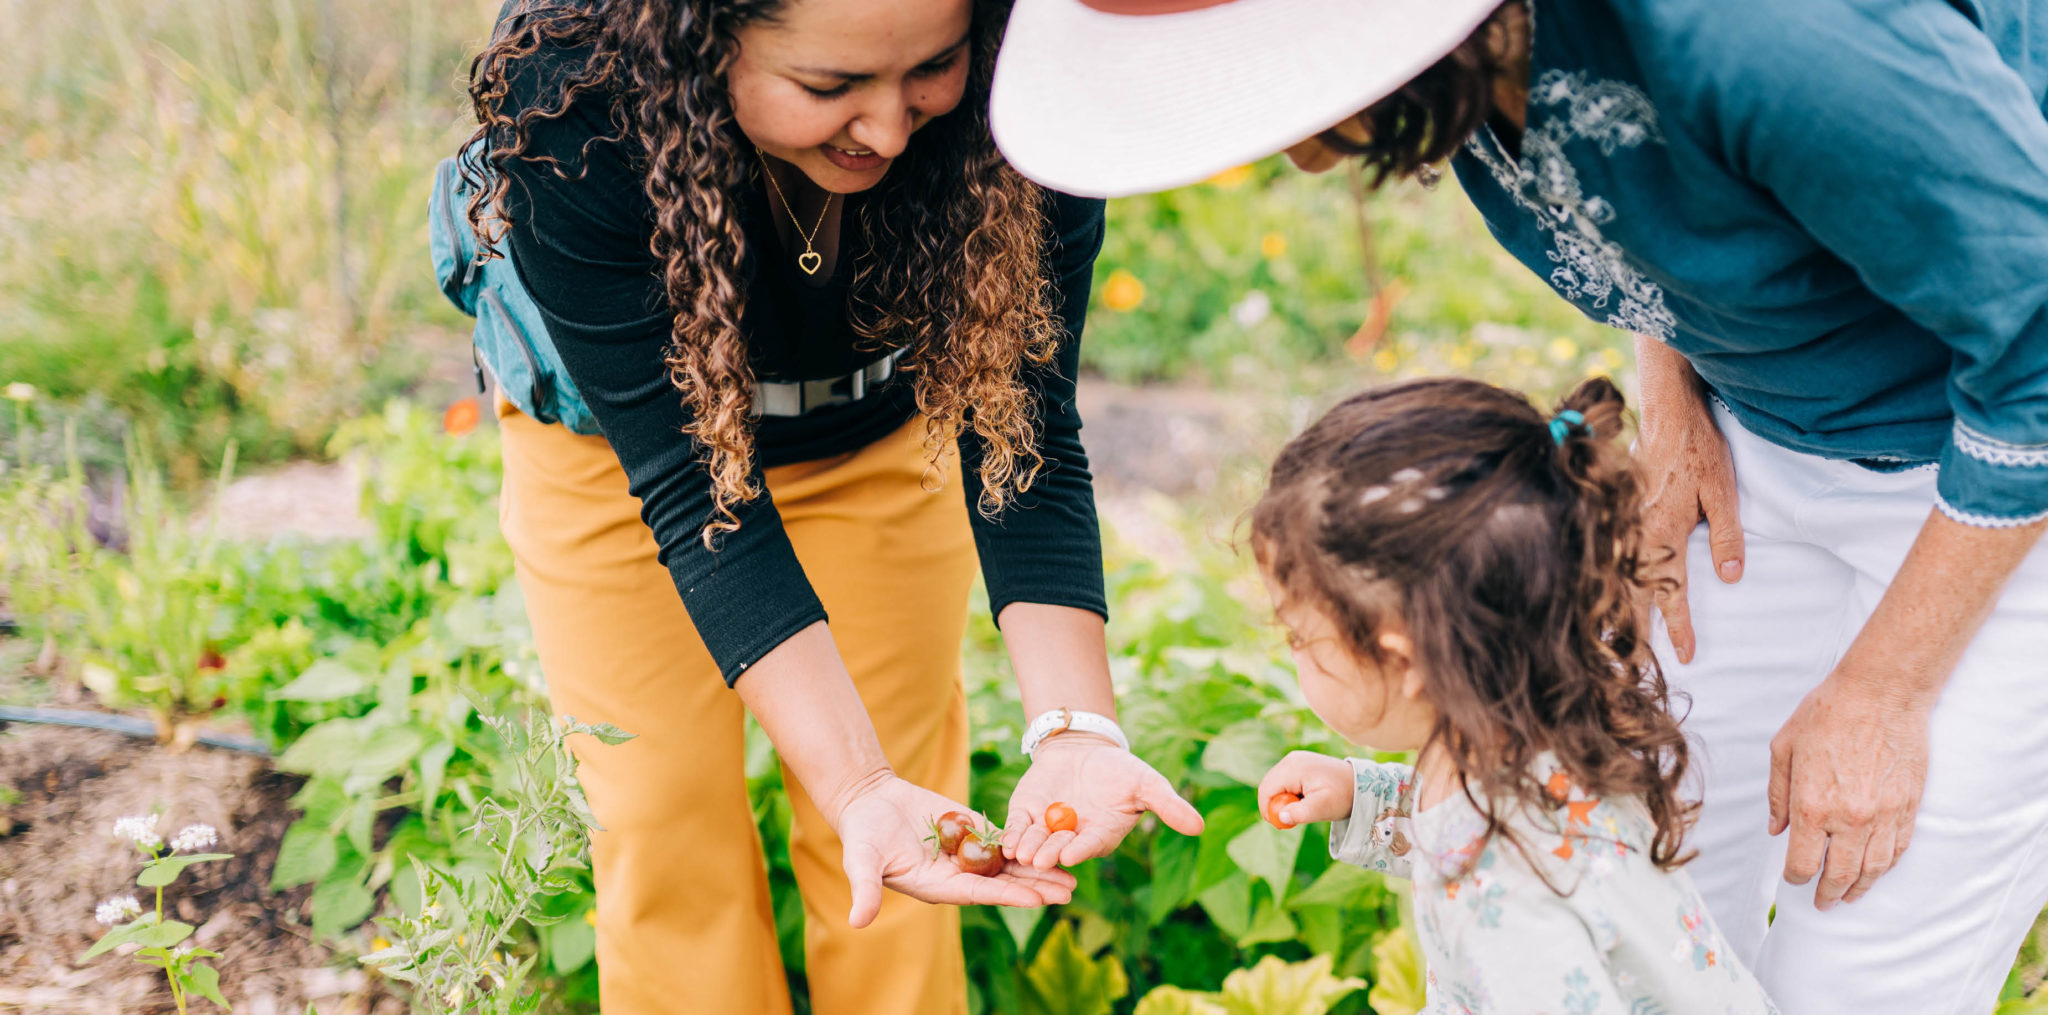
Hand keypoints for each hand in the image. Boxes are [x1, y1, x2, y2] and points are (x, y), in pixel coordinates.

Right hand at [834, 773, 1076, 928]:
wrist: (869, 801)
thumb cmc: (862, 833)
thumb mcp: (861, 861)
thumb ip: (865, 889)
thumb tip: (857, 921)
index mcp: (938, 886)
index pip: (980, 894)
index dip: (1009, 896)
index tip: (1037, 900)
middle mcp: (958, 875)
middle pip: (1004, 884)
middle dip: (1036, 887)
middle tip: (1070, 892)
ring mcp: (967, 854)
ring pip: (1010, 864)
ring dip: (1039, 869)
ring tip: (1072, 876)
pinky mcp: (972, 831)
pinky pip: (1003, 839)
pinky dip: (1028, 842)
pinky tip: (1054, 844)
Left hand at [1001, 733, 1204, 870]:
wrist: (1083, 750)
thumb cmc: (1120, 770)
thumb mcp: (1146, 783)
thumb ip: (1168, 806)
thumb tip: (1199, 827)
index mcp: (1102, 835)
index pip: (1092, 845)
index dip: (1082, 849)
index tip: (1073, 853)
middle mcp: (1073, 839)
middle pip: (1060, 848)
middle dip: (1050, 852)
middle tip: (1041, 858)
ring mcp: (1047, 830)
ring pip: (1036, 842)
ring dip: (1029, 848)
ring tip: (1023, 852)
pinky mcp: (1026, 816)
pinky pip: (1017, 828)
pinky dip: (1012, 834)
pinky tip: (1006, 841)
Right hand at [1257, 751, 1356, 827]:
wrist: (1360, 783)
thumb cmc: (1342, 795)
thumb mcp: (1323, 808)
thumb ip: (1301, 813)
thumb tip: (1280, 817)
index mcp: (1294, 768)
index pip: (1267, 789)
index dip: (1267, 809)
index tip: (1278, 824)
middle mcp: (1291, 759)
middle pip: (1268, 785)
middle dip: (1274, 804)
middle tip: (1286, 821)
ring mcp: (1294, 759)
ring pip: (1275, 783)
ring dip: (1282, 799)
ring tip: (1301, 808)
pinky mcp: (1298, 762)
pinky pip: (1284, 780)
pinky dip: (1289, 792)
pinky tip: (1304, 798)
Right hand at [1633, 341, 1743, 663]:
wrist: (1666, 411)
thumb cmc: (1699, 449)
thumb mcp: (1725, 492)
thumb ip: (1728, 537)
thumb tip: (1731, 579)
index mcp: (1668, 534)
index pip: (1673, 593)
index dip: (1679, 627)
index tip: (1685, 656)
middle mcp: (1640, 534)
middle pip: (1632, 594)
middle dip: (1632, 633)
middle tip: (1629, 668)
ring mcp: (1624, 523)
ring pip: (1616, 577)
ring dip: (1614, 610)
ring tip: (1610, 642)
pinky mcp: (1618, 511)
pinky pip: (1610, 556)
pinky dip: (1607, 580)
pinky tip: (1603, 593)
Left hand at [1768, 670, 1931, 909]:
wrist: (1881, 693)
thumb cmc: (1827, 713)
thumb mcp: (1783, 748)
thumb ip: (1778, 795)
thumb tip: (1776, 830)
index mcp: (1812, 805)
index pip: (1803, 863)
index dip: (1796, 879)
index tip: (1793, 880)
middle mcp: (1849, 818)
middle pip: (1840, 875)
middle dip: (1828, 894)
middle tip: (1823, 903)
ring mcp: (1884, 815)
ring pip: (1873, 869)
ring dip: (1860, 888)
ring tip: (1849, 896)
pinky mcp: (1909, 806)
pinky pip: (1898, 849)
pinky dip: (1885, 867)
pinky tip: (1876, 871)